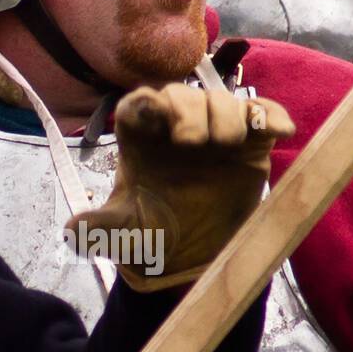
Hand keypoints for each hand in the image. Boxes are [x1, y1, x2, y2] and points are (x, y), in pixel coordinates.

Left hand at [66, 83, 294, 289]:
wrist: (193, 254)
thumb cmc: (154, 233)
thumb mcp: (125, 234)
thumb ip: (101, 230)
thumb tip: (73, 232)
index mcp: (141, 139)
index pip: (137, 107)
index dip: (144, 104)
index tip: (152, 112)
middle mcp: (177, 126)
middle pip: (181, 97)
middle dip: (189, 110)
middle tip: (194, 141)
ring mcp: (215, 130)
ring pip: (222, 102)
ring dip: (227, 115)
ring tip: (228, 142)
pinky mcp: (250, 141)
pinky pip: (262, 116)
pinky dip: (272, 116)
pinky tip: (280, 131)